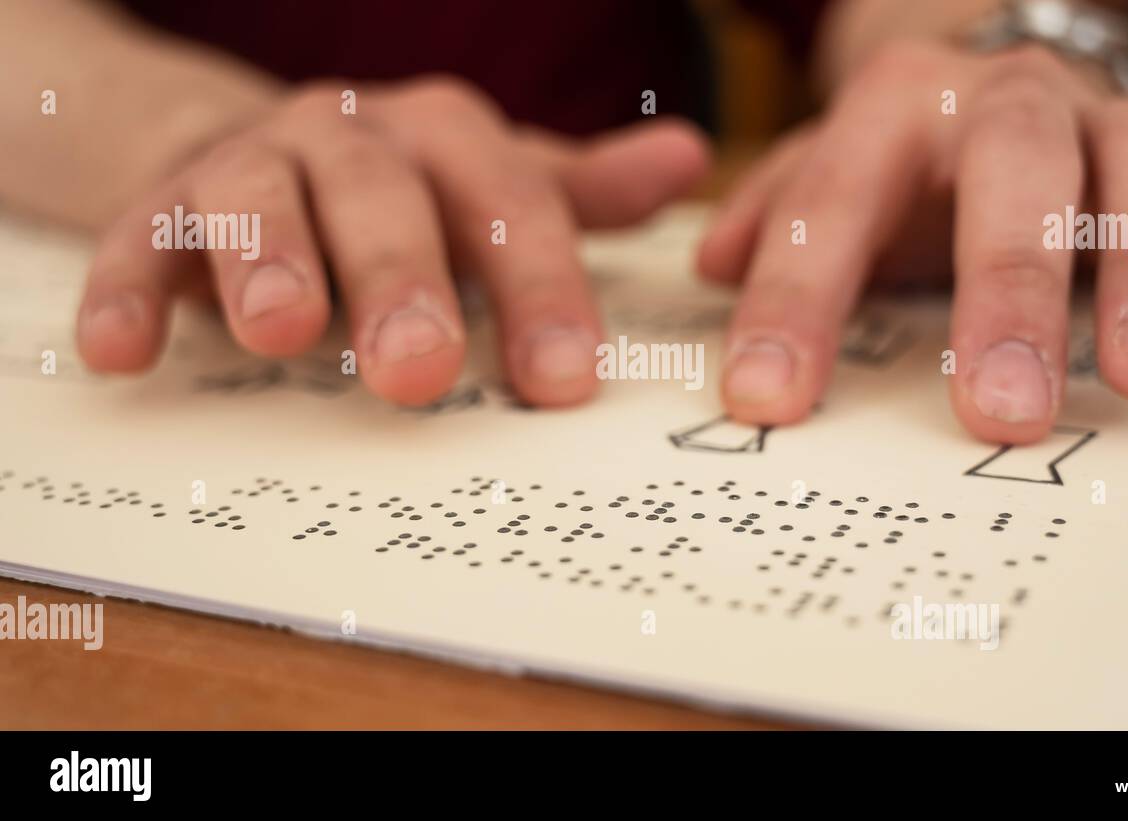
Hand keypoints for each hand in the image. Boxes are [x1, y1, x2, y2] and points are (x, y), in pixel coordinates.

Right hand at [77, 76, 709, 406]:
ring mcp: (252, 164)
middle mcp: (351, 137)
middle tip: (420, 371)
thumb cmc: (411, 193)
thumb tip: (688, 159)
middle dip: (401, 279)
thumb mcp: (497, 188)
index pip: (507, 205)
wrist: (272, 152)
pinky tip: (123, 351)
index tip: (562, 382)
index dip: (537, 289)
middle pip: (381, 196)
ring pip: (257, 199)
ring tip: (285, 335)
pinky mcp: (160, 205)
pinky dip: (128, 288)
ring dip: (268, 262)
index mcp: (448, 138)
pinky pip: (138, 239)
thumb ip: (580, 191)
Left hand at [698, 40, 1127, 442]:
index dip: (795, 298)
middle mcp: (1009, 105)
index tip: (769, 399)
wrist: (992, 80)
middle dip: (1005, 289)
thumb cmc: (903, 161)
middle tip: (1000, 414)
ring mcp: (1108, 127)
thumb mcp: (826, 179)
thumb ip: (773, 219)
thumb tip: (710, 268)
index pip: (835, 199)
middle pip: (1014, 173)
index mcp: (896, 111)